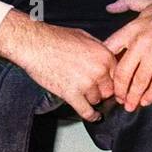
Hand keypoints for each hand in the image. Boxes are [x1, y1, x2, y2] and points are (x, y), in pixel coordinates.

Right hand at [0, 10, 115, 122]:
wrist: (33, 44)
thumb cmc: (53, 38)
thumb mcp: (83, 36)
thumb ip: (98, 49)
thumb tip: (104, 58)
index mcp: (104, 56)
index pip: (118, 75)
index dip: (111, 80)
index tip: (108, 84)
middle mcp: (99, 70)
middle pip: (108, 90)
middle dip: (100, 90)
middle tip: (91, 87)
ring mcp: (85, 84)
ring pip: (96, 100)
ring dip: (90, 98)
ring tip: (81, 92)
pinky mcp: (71, 94)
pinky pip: (86, 111)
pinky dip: (90, 115)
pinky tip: (93, 116)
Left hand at [103, 0, 151, 110]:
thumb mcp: (146, 3)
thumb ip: (126, 3)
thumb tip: (109, 7)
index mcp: (131, 30)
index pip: (109, 50)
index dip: (104, 65)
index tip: (102, 76)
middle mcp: (140, 44)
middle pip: (122, 71)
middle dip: (117, 88)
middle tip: (115, 98)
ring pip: (139, 80)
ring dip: (132, 95)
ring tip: (128, 105)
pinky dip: (150, 94)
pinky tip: (145, 101)